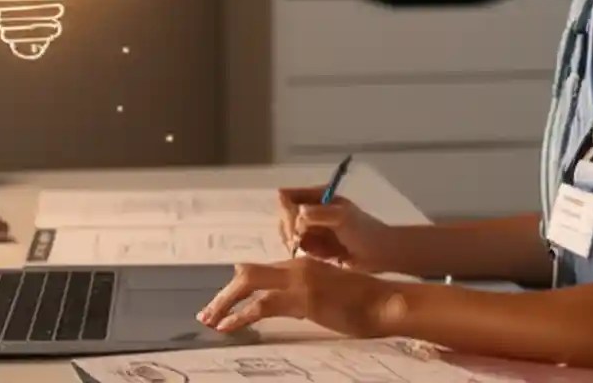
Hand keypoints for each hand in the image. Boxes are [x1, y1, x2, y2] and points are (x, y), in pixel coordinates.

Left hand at [195, 258, 400, 337]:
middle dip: (224, 295)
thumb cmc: (365, 301)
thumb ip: (306, 295)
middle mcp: (297, 267)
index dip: (239, 288)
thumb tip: (285, 304)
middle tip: (207, 313)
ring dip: (224, 304)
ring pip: (248, 286)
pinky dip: (240, 316)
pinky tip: (228, 328)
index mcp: (303, 264)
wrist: (386, 302)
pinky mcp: (303, 299)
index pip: (262, 272)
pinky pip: (261, 306)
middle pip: (248, 275)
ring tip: (210, 321)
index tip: (224, 303)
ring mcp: (299, 281)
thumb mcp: (329, 293)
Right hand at [277, 186, 393, 271]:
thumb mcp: (342, 217)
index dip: (286, 210)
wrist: (380, 254)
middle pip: (284, 216)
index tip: (295, 227)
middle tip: (299, 242)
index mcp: (318, 196)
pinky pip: (298, 249)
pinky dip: (303, 253)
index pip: (287, 196)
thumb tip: (297, 215)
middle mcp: (312, 210)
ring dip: (295, 243)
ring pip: (288, 234)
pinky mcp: (315, 247)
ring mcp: (313, 229)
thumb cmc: (364, 231)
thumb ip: (319, 213)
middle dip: (289, 230)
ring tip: (311, 250)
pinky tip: (317, 257)